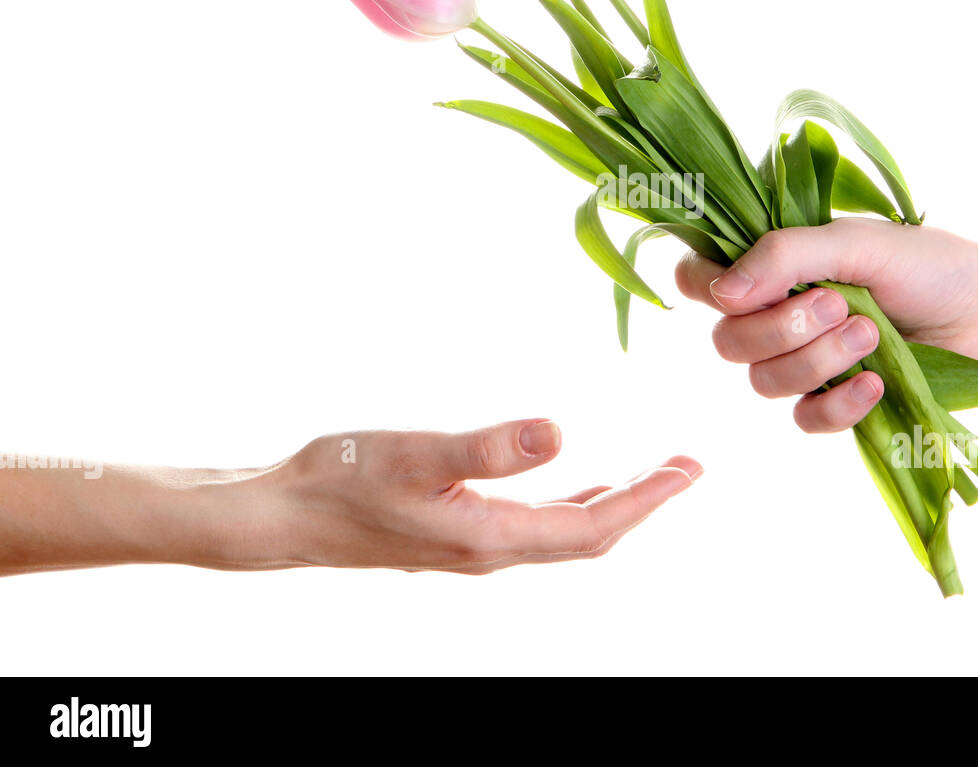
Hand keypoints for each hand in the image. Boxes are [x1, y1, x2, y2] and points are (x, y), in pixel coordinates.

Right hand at [256, 422, 701, 572]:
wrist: (282, 515)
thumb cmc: (341, 480)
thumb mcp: (417, 453)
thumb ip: (488, 447)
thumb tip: (560, 432)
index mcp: (490, 537)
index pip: (590, 527)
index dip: (645, 500)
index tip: (688, 471)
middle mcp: (490, 551)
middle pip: (586, 536)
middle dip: (641, 502)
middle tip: (685, 469)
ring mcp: (473, 546)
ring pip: (562, 532)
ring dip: (610, 503)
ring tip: (648, 476)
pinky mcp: (456, 532)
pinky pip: (535, 525)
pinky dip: (571, 504)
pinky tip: (575, 483)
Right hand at [675, 218, 977, 433]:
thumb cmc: (927, 265)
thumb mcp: (855, 243)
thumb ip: (785, 256)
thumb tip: (722, 294)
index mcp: (772, 266)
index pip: (697, 278)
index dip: (706, 289)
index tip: (746, 292)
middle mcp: (775, 314)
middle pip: (727, 341)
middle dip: (783, 328)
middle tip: (841, 304)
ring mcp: (802, 361)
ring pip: (764, 382)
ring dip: (818, 360)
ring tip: (872, 333)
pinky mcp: (833, 402)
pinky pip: (805, 419)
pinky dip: (838, 405)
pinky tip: (873, 385)